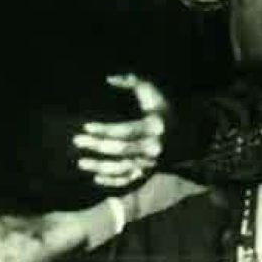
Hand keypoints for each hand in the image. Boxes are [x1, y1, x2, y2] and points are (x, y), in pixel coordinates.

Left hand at [71, 72, 168, 189]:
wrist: (184, 133)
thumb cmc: (161, 108)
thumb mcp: (151, 91)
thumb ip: (133, 81)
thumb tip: (109, 79)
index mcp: (155, 126)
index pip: (126, 130)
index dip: (105, 130)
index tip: (86, 126)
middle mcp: (153, 147)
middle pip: (121, 150)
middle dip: (97, 146)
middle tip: (77, 140)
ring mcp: (150, 163)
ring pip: (122, 169)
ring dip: (99, 167)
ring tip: (81, 162)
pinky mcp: (147, 173)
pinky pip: (127, 181)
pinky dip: (111, 182)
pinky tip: (95, 178)